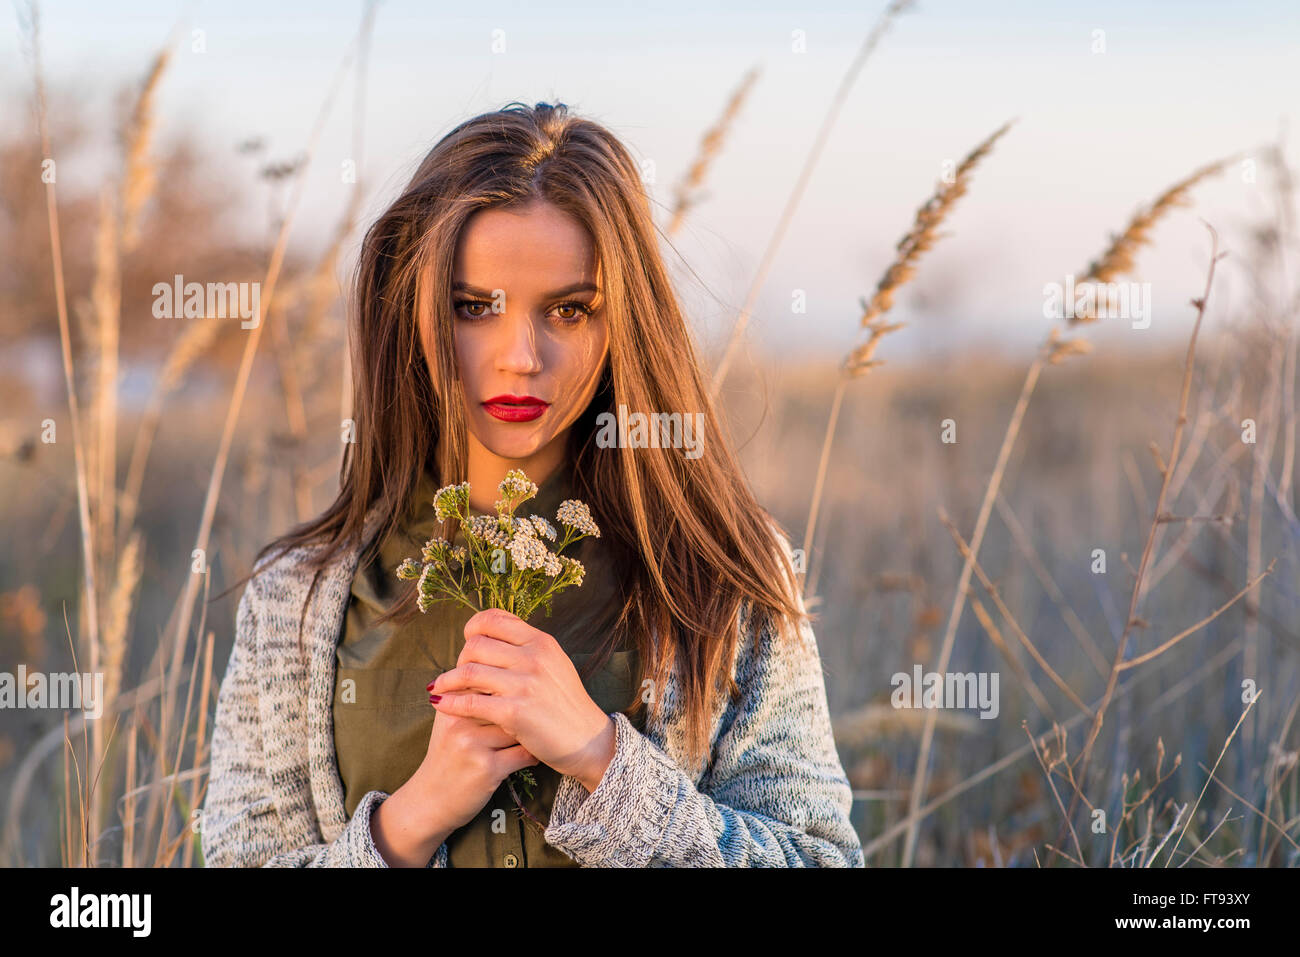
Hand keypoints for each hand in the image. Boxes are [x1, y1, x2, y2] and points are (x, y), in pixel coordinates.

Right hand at [414, 694, 539, 836]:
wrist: (430, 800)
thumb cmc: (446, 756)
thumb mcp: (448, 721)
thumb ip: (467, 695)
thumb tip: (499, 667)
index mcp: (451, 705)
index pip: (489, 680)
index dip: (511, 687)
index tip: (525, 693)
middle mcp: (460, 721)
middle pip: (507, 699)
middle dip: (526, 706)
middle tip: (540, 710)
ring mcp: (473, 744)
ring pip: (519, 725)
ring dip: (532, 730)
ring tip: (539, 731)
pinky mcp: (488, 768)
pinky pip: (524, 753)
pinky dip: (534, 752)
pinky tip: (535, 752)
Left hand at [429, 608, 617, 791]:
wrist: (588, 740)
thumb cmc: (566, 704)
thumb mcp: (554, 664)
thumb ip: (527, 647)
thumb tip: (490, 632)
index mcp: (541, 642)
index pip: (493, 620)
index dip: (472, 629)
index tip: (466, 641)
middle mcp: (534, 658)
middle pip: (476, 645)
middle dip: (459, 659)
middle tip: (456, 674)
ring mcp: (525, 685)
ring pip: (468, 672)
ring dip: (447, 681)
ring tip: (438, 688)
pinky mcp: (515, 713)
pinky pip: (470, 703)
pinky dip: (450, 703)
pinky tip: (440, 705)